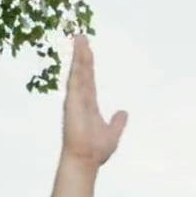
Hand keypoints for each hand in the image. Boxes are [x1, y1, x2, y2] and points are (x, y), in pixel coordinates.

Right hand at [61, 32, 127, 166]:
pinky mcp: (72, 100)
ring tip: (80, 37)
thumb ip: (117, 122)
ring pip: (78, 71)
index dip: (87, 64)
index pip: (88, 79)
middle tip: (81, 36)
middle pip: (82, 71)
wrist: (85, 160)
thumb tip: (124, 112)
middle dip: (82, 54)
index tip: (87, 51)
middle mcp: (80, 99)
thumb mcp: (112, 134)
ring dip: (79, 54)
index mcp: (88, 104)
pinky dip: (76, 64)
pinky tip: (78, 52)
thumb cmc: (95, 151)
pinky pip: (75, 78)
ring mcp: (75, 99)